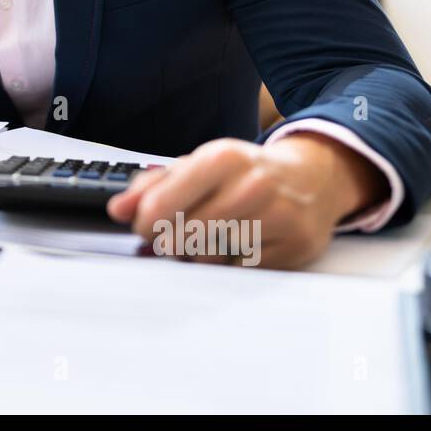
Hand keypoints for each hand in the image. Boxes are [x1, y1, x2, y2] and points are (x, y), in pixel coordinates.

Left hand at [106, 133, 387, 268]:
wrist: (312, 179)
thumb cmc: (245, 173)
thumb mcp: (199, 165)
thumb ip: (153, 185)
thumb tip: (118, 209)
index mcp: (222, 159)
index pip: (165, 202)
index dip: (146, 221)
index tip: (143, 225)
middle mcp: (251, 186)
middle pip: (184, 235)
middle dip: (170, 240)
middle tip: (174, 233)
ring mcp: (276, 218)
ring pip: (209, 257)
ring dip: (198, 254)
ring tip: (209, 235)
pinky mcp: (293, 247)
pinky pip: (239, 271)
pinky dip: (228, 265)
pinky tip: (235, 246)